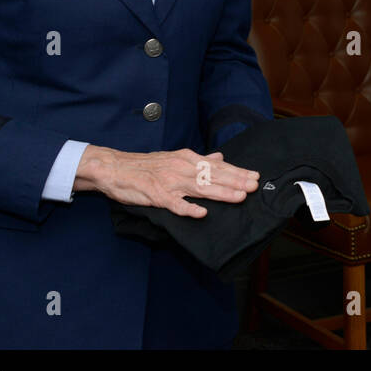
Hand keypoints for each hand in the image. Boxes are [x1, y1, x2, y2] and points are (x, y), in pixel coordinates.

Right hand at [74, 146, 259, 216]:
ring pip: (200, 188)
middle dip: (235, 181)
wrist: (116, 168)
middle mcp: (182, 168)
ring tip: (239, 197)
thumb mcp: (175, 158)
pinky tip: (201, 213)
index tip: (255, 176)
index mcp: (187, 159)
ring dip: (220, 193)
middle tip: (254, 186)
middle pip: (213, 176)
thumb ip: (199, 160)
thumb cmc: (147, 165)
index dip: (237, 171)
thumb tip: (220, 156)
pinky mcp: (157, 196)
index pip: (217, 165)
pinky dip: (188, 208)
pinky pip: (175, 204)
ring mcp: (170, 182)